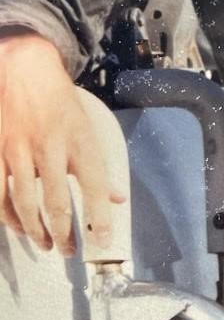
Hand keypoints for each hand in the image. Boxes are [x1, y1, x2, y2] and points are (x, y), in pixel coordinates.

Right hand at [0, 32, 125, 255]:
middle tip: (68, 251)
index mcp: (79, 140)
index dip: (100, 217)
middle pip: (56, 202)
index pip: (95, 186)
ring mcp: (18, 149)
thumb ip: (100, 165)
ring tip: (44, 243)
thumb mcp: (88, 127)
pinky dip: (5, 215)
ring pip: (23, 203)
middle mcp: (50, 147)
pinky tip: (15, 225)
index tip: (103, 240)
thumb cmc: (60, 102)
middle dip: (64, 233)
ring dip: (34, 230)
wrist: (25, 69)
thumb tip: (117, 198)